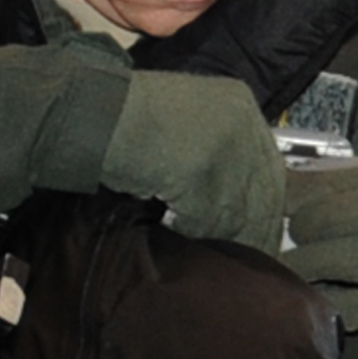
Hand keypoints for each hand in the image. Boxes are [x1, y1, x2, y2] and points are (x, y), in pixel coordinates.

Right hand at [101, 71, 288, 249]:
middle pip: (261, 190)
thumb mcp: (189, 120)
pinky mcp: (196, 170)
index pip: (268, 166)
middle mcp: (239, 120)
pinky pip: (205, 216)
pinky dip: (192, 229)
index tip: (263, 231)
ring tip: (212, 249)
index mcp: (240, 103)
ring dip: (221, 233)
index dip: (264, 204)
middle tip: (250, 255)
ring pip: (235, 208)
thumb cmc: (130, 118)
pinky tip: (178, 231)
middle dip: (254, 227)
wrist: (88, 112)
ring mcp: (219, 145)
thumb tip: (242, 199)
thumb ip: (222, 150)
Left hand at [279, 163, 357, 358]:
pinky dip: (325, 301)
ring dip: (310, 261)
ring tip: (287, 268)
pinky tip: (308, 301)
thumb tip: (311, 180)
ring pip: (356, 255)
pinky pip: (356, 304)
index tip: (279, 187)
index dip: (314, 182)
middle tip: (288, 233)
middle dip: (313, 218)